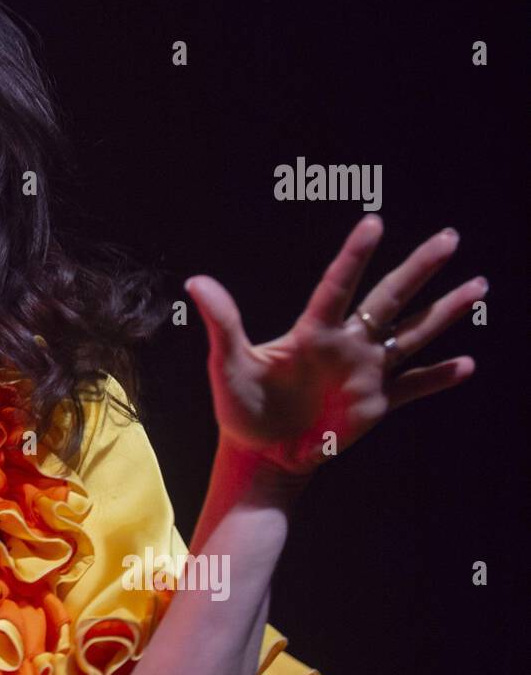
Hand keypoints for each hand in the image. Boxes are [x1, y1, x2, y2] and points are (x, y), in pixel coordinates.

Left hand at [185, 215, 485, 476]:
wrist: (260, 452)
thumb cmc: (240, 407)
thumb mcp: (227, 364)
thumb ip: (222, 322)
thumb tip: (195, 281)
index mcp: (312, 332)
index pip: (338, 286)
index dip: (355, 255)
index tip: (374, 222)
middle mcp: (345, 344)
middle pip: (389, 298)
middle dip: (419, 268)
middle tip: (449, 237)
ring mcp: (364, 372)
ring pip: (412, 334)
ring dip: (445, 311)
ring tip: (478, 284)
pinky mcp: (375, 404)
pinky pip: (413, 386)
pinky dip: (439, 377)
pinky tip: (467, 364)